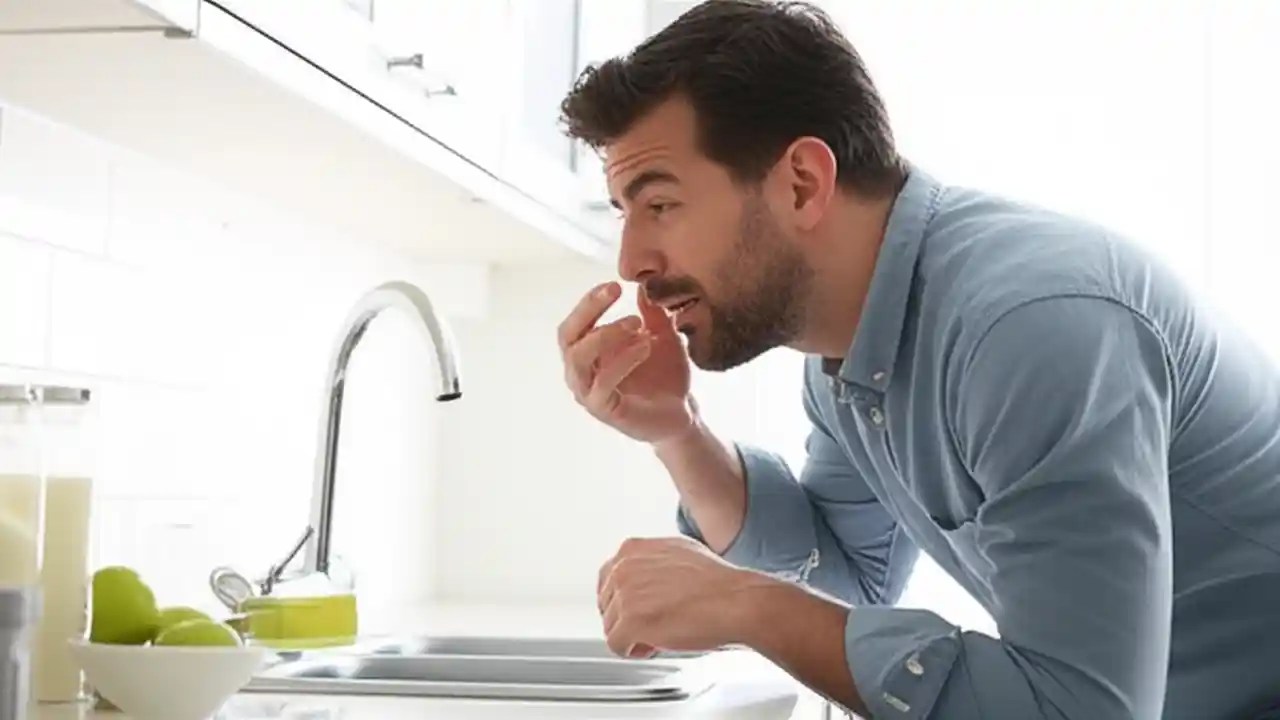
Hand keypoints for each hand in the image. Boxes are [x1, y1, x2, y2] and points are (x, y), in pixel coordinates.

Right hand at [557, 282, 694, 443]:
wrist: (681, 414)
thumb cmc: (666, 376)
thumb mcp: (663, 337)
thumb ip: (652, 314)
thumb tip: (644, 286)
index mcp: (589, 352)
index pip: (576, 323)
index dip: (589, 302)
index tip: (614, 285)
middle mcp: (581, 372)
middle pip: (568, 337)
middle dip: (589, 310)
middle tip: (615, 291)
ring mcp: (588, 393)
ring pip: (579, 359)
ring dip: (606, 334)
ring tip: (637, 324)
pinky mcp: (602, 410)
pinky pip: (602, 383)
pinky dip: (622, 360)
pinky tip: (645, 346)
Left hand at [596, 537, 764, 658]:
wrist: (735, 601)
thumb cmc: (718, 582)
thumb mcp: (679, 552)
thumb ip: (653, 560)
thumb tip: (646, 574)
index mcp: (633, 549)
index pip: (608, 579)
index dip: (624, 600)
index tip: (637, 610)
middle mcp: (624, 567)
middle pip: (607, 605)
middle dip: (628, 618)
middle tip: (655, 624)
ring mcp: (625, 594)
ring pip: (611, 627)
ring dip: (634, 636)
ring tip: (663, 633)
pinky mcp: (630, 621)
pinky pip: (616, 645)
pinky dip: (634, 651)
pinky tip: (657, 645)